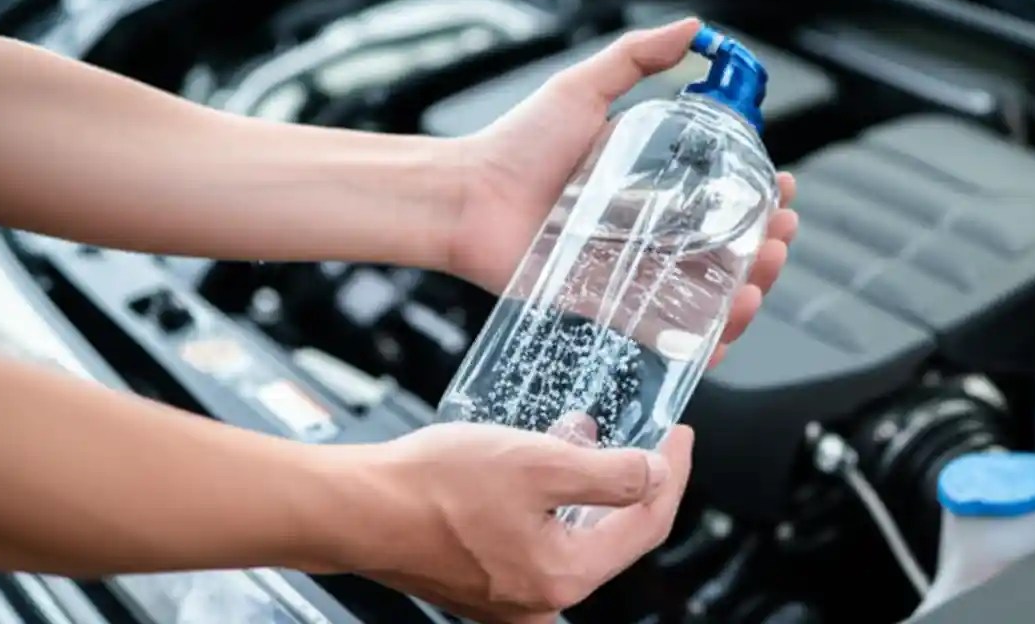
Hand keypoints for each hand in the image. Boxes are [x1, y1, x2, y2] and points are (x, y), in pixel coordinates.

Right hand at [325, 422, 693, 623]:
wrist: (354, 507)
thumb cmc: (434, 488)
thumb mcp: (539, 464)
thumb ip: (609, 474)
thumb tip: (655, 475)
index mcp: (564, 578)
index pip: (647, 525)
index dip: (672, 474)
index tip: (680, 436)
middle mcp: (540, 599)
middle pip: (614, 535)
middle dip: (631, 480)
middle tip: (644, 437)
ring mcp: (508, 595)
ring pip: (573, 534)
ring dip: (589, 486)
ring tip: (585, 437)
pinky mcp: (481, 578)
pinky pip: (536, 537)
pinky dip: (550, 500)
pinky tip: (538, 462)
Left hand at [446, 18, 797, 365]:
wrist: (464, 198)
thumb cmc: (513, 147)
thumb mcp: (580, 90)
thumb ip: (635, 59)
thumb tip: (694, 30)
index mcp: (649, 185)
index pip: (723, 196)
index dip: (761, 197)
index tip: (785, 191)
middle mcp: (646, 231)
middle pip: (726, 249)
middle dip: (766, 247)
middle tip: (780, 237)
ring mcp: (630, 273)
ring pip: (705, 293)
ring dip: (746, 292)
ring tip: (759, 279)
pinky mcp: (608, 309)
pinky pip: (663, 331)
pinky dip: (701, 340)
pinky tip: (727, 329)